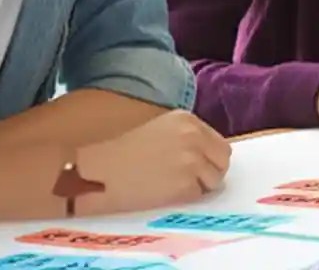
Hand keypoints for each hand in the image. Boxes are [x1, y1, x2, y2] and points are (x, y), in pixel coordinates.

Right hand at [76, 110, 230, 215]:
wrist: (96, 170)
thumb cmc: (120, 153)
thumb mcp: (158, 130)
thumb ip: (185, 137)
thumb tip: (207, 156)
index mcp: (187, 120)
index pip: (218, 144)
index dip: (208, 159)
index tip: (195, 167)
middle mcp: (194, 137)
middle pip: (222, 161)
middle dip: (210, 172)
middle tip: (189, 181)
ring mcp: (192, 161)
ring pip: (214, 180)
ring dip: (198, 186)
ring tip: (172, 186)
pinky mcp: (185, 184)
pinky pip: (198, 195)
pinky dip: (186, 198)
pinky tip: (165, 193)